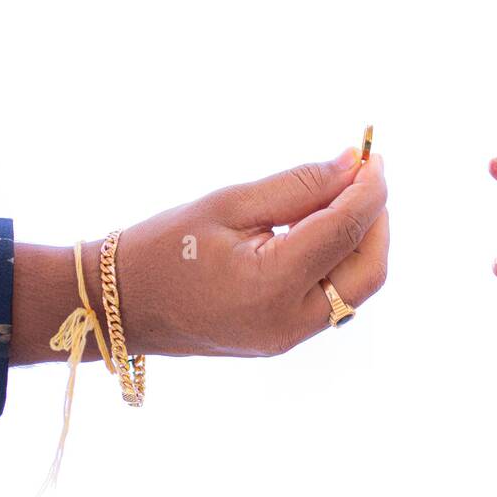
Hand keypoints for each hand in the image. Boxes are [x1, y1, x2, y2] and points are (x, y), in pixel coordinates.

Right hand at [12, 147, 387, 362]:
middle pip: (369, 270)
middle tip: (366, 177)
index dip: (368, 190)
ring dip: (364, 241)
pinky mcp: (286, 339)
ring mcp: (290, 337)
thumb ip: (299, 187)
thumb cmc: (163, 245)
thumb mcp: (229, 204)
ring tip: (345, 198)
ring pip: (357, 288)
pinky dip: (342, 262)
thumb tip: (352, 166)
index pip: (345, 231)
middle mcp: (289, 321)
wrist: (119, 303)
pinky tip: (325, 229)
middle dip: (377, 220)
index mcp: (271, 284)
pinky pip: (334, 299)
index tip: (372, 156)